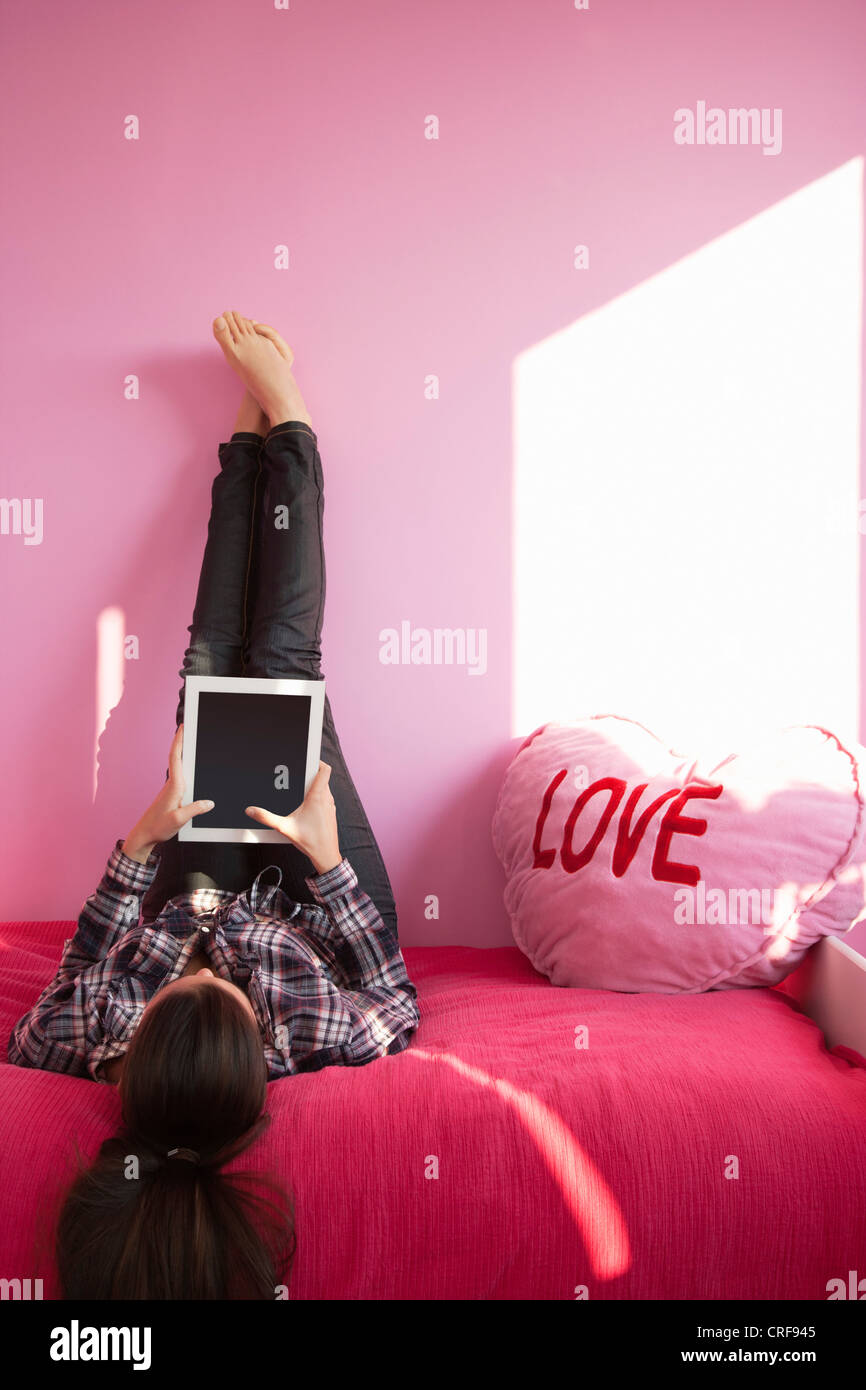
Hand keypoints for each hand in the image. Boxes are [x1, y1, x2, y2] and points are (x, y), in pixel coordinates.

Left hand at [122, 724, 214, 862]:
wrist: (144, 835)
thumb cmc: (158, 827)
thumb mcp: (179, 819)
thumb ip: (196, 809)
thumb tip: (209, 802)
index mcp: (174, 786)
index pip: (176, 757)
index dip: (179, 741)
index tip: (182, 727)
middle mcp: (172, 784)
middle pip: (177, 757)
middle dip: (182, 741)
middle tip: (189, 726)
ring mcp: (171, 789)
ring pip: (178, 766)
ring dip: (183, 752)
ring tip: (191, 741)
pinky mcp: (172, 794)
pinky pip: (180, 775)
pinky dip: (184, 765)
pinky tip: (189, 767)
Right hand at [246, 761, 341, 874]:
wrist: (326, 855)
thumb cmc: (310, 841)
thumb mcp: (284, 827)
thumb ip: (266, 817)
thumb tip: (251, 810)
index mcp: (317, 797)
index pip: (325, 770)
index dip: (318, 761)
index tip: (310, 759)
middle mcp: (326, 798)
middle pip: (322, 777)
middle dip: (310, 775)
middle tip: (298, 777)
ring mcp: (330, 806)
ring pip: (325, 788)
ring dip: (315, 786)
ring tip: (301, 791)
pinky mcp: (331, 813)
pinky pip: (326, 798)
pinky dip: (318, 797)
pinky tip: (306, 807)